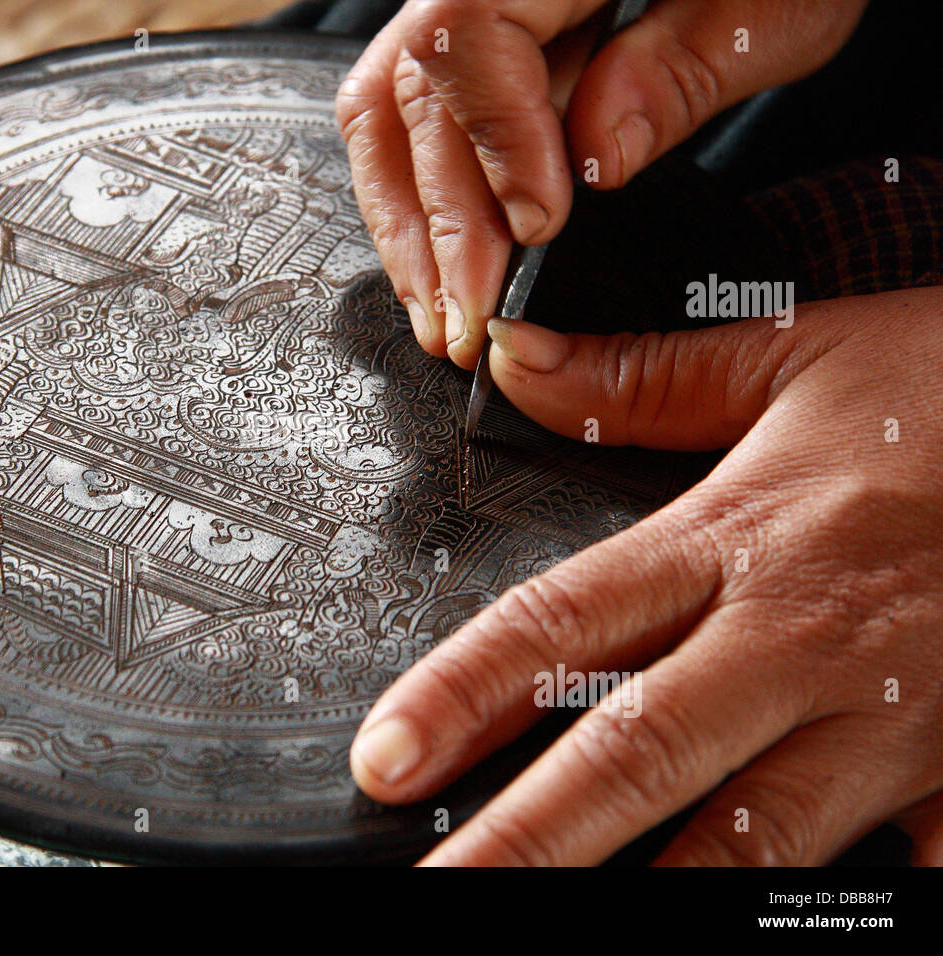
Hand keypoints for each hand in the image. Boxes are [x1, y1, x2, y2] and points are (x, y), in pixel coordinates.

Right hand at [336, 0, 866, 367]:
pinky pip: (409, 112)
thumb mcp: (767, 2)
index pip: (467, 28)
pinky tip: (443, 264)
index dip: (494, 137)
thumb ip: (678, 73)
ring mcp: (469, 0)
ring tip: (444, 313)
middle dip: (440, 221)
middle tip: (472, 320)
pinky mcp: (474, 35)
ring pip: (387, 108)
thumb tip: (593, 163)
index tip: (540, 225)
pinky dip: (418, 196)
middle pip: (411, 88)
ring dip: (411, 224)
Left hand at [349, 286, 942, 863]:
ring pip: (751, 835)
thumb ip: (646, 376)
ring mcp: (886, 716)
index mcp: (739, 536)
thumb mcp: (800, 358)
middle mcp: (796, 637)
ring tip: (562, 929)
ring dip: (655, 891)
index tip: (386, 759)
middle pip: (635, 753)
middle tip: (443, 887)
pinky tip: (748, 920)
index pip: (563, 623)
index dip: (460, 694)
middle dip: (530, 837)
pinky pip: (896, 863)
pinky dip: (824, 902)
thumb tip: (520, 363)